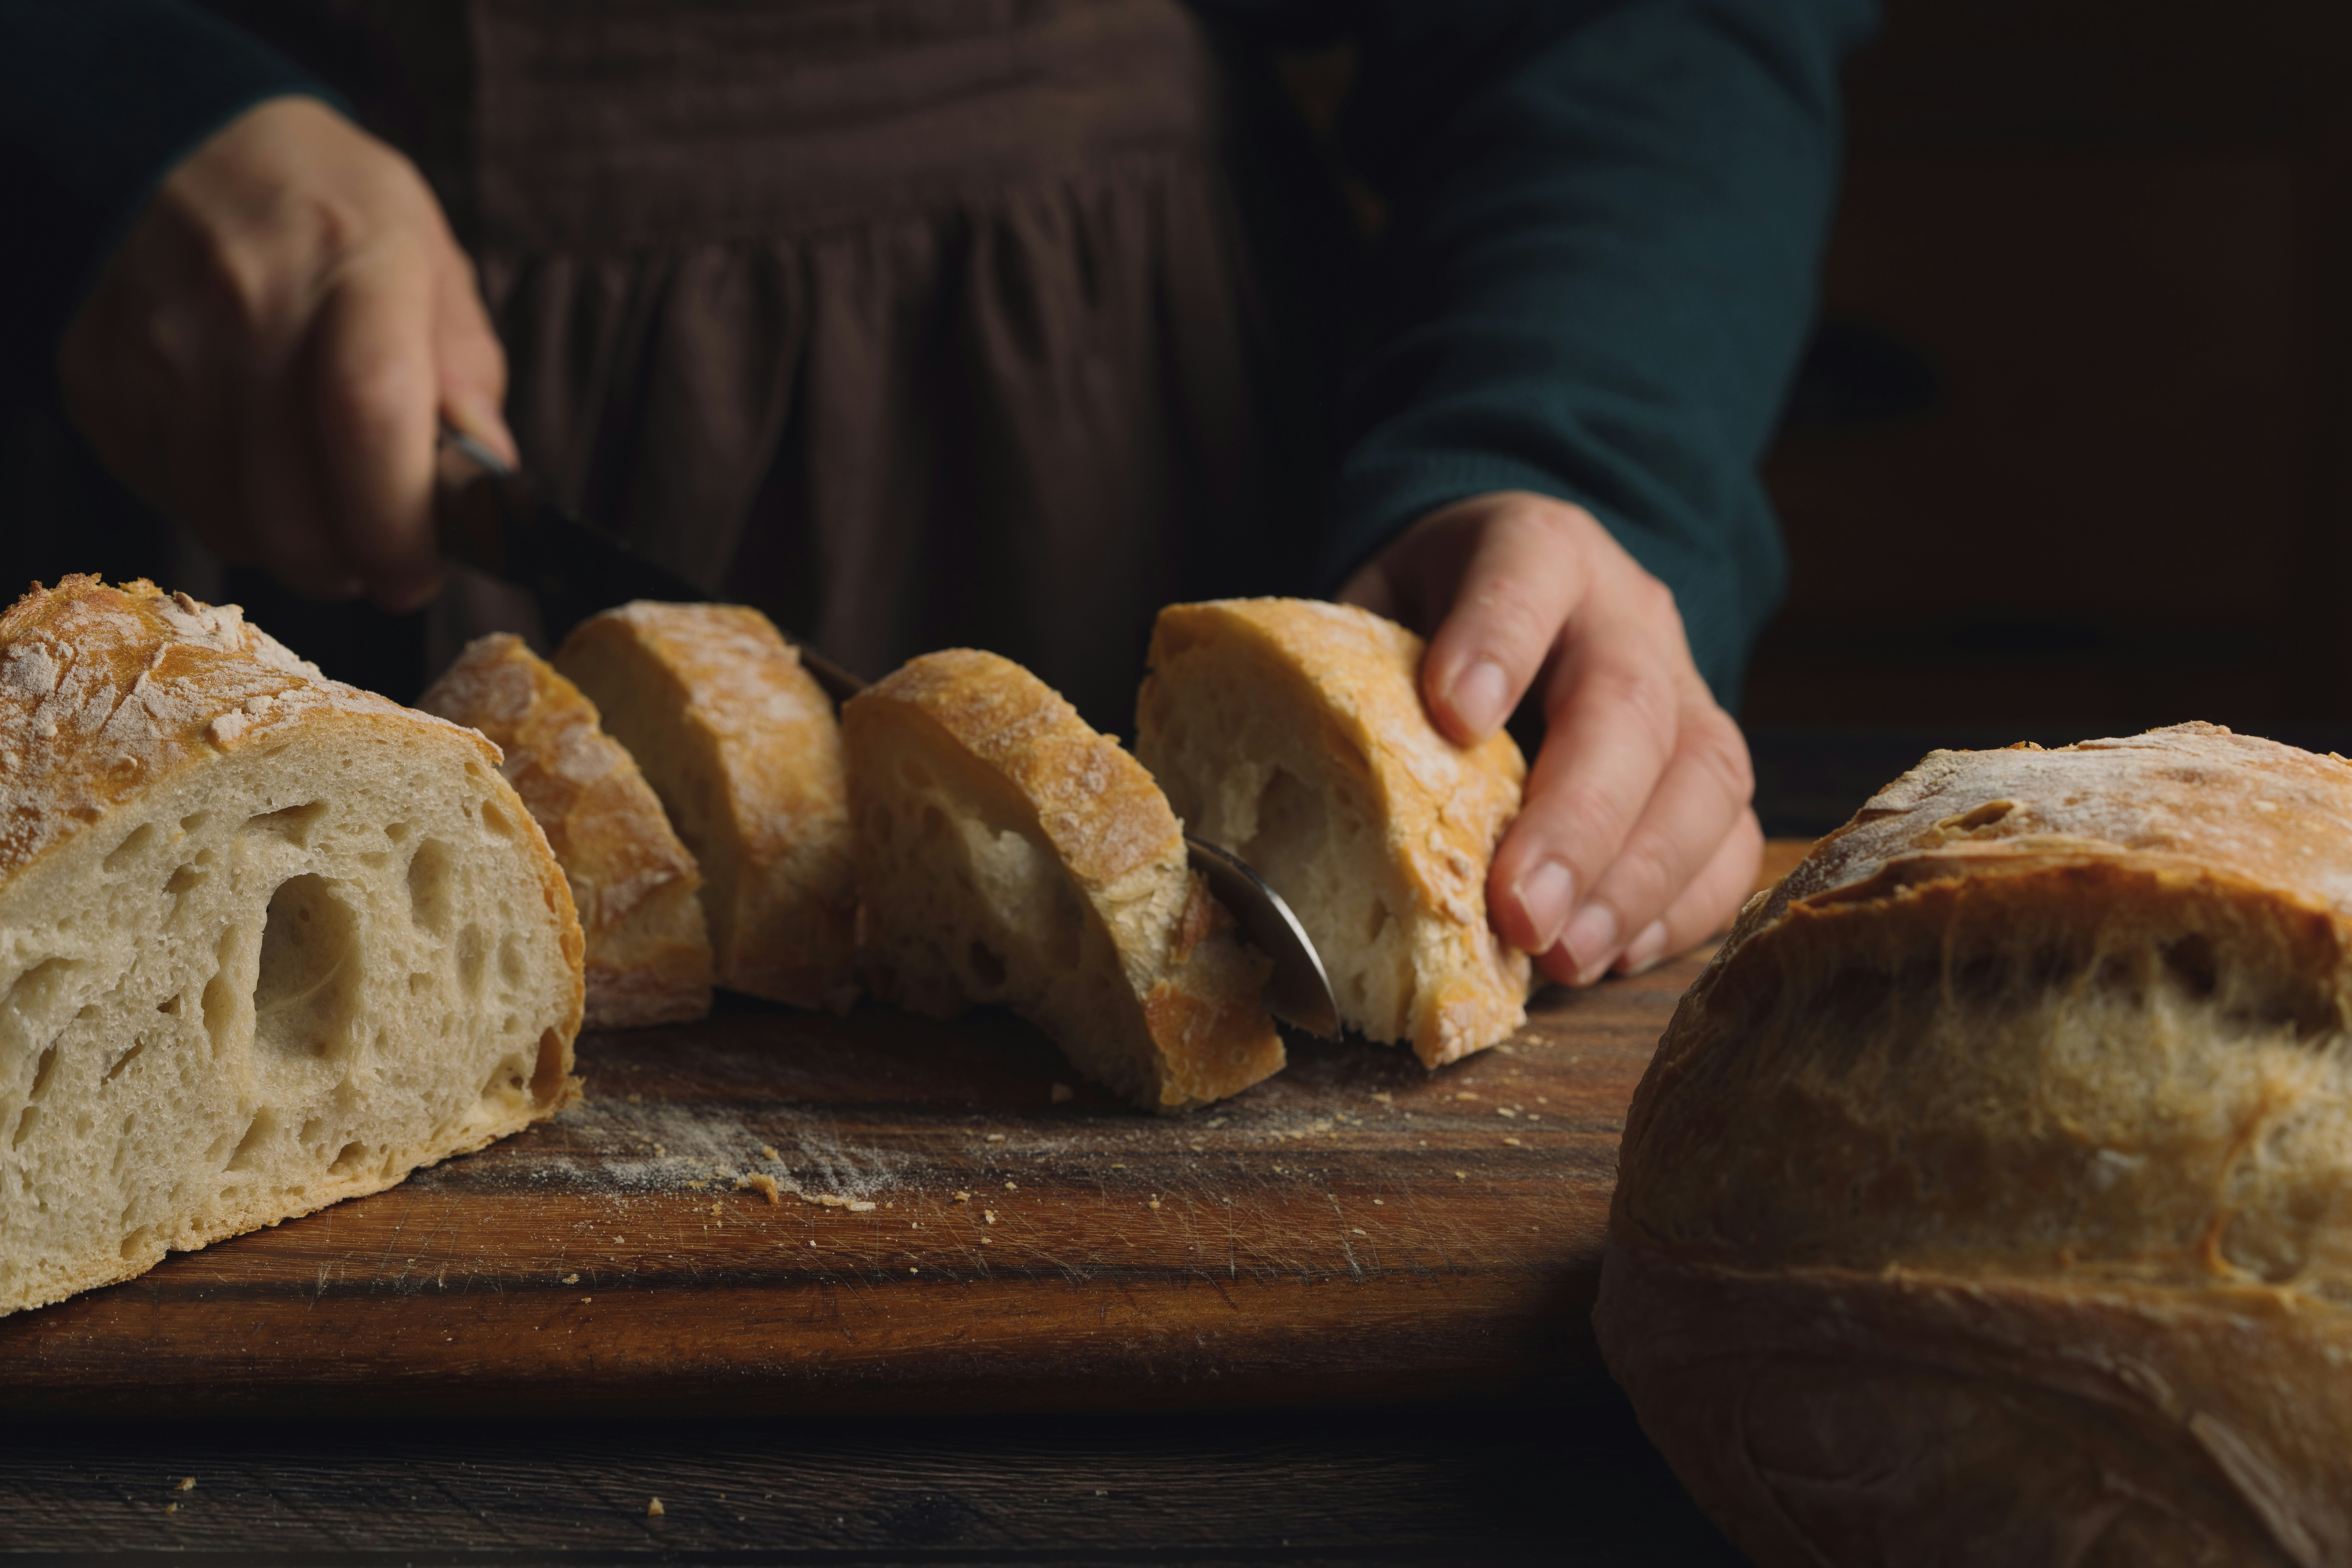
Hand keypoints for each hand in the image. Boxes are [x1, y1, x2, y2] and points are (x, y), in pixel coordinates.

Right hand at [58, 95, 512, 611]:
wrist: (188, 149)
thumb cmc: (335, 218)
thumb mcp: (432, 265)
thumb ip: (467, 378)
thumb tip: (486, 482)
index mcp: (352, 269)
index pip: (369, 419)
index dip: (398, 524)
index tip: (420, 571)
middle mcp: (244, 307)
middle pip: (292, 503)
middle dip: (351, 564)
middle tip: (381, 561)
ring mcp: (160, 347)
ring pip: (227, 519)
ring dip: (289, 551)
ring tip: (325, 521)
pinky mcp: (101, 379)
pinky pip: (170, 495)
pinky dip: (224, 513)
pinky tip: (255, 477)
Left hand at [1341, 491, 1760, 984]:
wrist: (1528, 594)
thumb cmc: (1434, 620)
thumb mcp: (1378, 606)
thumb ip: (1345, 670)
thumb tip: (1266, 771)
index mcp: (1535, 549)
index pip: (1525, 574)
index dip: (1497, 641)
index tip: (1454, 717)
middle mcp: (1627, 616)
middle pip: (1627, 706)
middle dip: (1578, 819)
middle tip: (1522, 910)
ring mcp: (1689, 694)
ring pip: (1701, 783)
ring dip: (1634, 883)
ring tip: (1565, 955)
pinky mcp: (1712, 773)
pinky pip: (1726, 847)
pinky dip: (1676, 913)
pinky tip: (1611, 956)